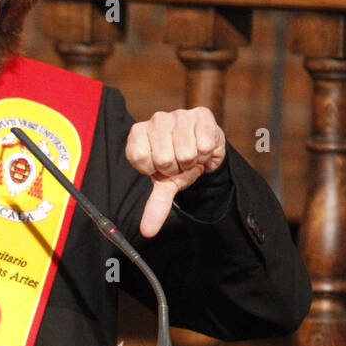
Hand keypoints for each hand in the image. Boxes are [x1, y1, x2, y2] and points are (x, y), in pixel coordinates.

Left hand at [125, 107, 225, 236]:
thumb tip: (147, 232)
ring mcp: (178, 115)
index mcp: (138, 133)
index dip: (155, 170)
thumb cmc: (178, 165)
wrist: (204, 151)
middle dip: (176, 168)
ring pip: (186, 153)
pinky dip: (206, 153)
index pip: (140, 159)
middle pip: (164, 159)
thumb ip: (155, 206)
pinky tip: (202, 147)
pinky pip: (204, 145)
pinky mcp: (201, 114)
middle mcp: (156, 120)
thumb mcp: (164, 185)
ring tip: (191, 155)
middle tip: (179, 163)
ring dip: (192, 161)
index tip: (159, 168)